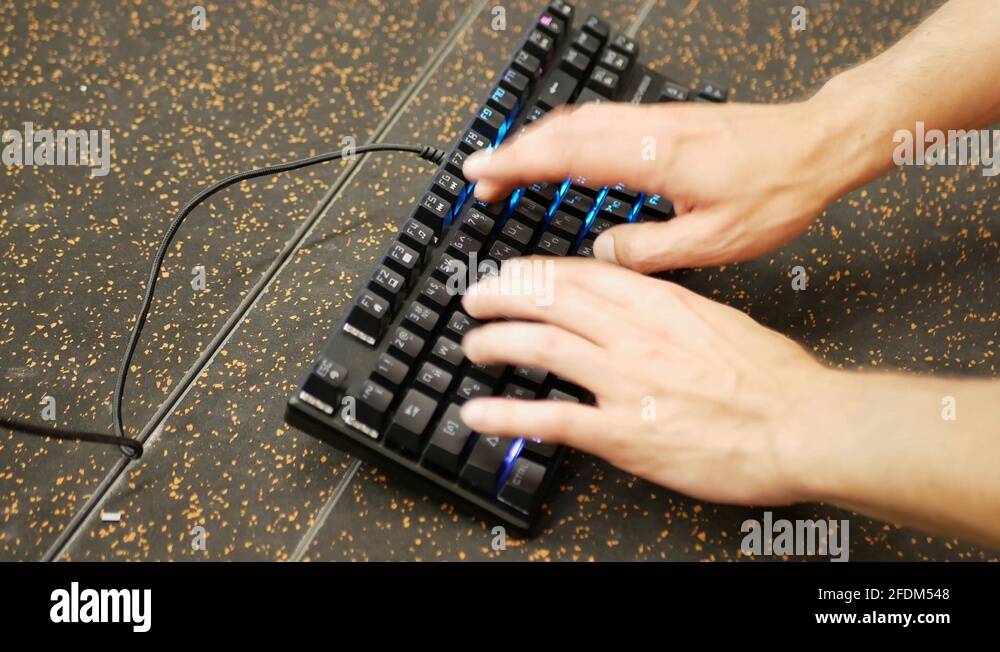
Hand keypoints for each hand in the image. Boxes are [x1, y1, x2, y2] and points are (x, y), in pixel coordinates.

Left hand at [459, 257, 827, 505]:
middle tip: (475, 298)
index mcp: (659, 303)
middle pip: (550, 301)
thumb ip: (670, 311)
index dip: (536, 272)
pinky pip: (552, 418)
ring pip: (541, 346)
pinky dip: (507, 414)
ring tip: (472, 345)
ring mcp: (625, 381)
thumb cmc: (774, 378)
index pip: (581, 274)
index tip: (514, 273)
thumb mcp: (717, 320)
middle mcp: (634, 335)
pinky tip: (478, 413)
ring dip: (496, 343)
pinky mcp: (624, 432)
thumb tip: (641, 304)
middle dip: (502, 295)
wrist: (803, 424)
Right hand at [463, 99, 863, 273]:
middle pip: (562, 130)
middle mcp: (650, 130)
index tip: (481, 176)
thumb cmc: (778, 190)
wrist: (820, 145)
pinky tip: (563, 153)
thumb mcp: (714, 241)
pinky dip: (567, 136)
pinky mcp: (668, 120)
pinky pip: (602, 120)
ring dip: (538, 141)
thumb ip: (649, 251)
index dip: (516, 164)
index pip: (566, 155)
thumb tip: (603, 253)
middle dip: (514, 152)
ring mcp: (658, 120)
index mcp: (654, 158)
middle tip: (482, 181)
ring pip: (580, 120)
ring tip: (510, 168)